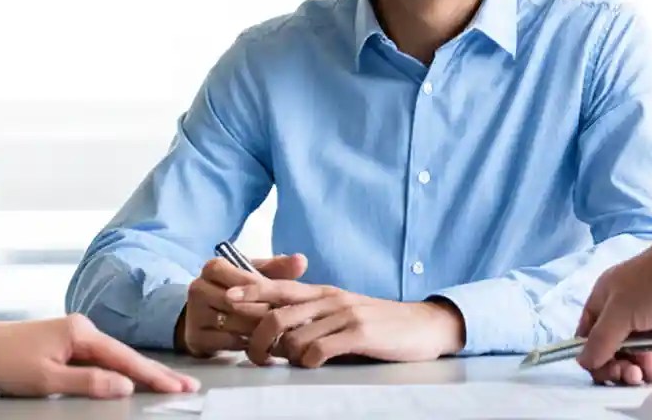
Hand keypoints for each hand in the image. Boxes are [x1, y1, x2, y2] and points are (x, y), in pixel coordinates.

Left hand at [0, 314, 199, 397]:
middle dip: (157, 372)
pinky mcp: (68, 343)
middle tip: (187, 385)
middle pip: (127, 356)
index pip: (126, 359)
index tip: (178, 386)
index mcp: (82, 333)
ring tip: (168, 384)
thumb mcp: (47, 379)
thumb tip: (126, 387)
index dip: (153, 375)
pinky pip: (102, 359)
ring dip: (141, 373)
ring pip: (116, 358)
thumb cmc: (7, 362)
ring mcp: (77, 335)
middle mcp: (84, 329)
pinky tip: (133, 379)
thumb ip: (89, 382)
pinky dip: (121, 370)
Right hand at [177, 254, 307, 356]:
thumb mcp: (257, 275)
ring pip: (236, 324)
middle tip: (286, 319)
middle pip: (241, 304)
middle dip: (265, 312)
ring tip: (278, 331)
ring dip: (260, 330)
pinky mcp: (195, 337)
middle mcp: (198, 287)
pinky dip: (249, 343)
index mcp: (214, 267)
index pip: (245, 280)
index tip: (283, 300)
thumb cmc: (239, 291)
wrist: (207, 315)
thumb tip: (301, 260)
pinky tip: (261, 342)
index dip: (266, 292)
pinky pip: (230, 342)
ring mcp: (194, 314)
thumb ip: (280, 268)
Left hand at [227, 282, 464, 367]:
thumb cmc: (379, 324)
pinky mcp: (360, 334)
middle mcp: (330, 299)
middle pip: (276, 314)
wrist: (423, 326)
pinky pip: (319, 350)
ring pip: (294, 336)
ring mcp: (345, 315)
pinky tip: (318, 364)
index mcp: (323, 293)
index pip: (278, 287)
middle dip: (257, 340)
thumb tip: (276, 333)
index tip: (227, 299)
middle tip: (256, 358)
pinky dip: (310, 362)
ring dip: (286, 356)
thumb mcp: (343, 312)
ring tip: (296, 363)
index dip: (250, 291)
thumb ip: (313, 316)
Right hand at [576, 233, 651, 385]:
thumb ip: (599, 341)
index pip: (587, 339)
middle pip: (608, 357)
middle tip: (624, 372)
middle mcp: (622, 321)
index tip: (600, 368)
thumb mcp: (618, 310)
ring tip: (641, 371)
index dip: (590, 357)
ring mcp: (646, 334)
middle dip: (613, 369)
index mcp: (603, 306)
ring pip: (632, 366)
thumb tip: (583, 363)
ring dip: (634, 373)